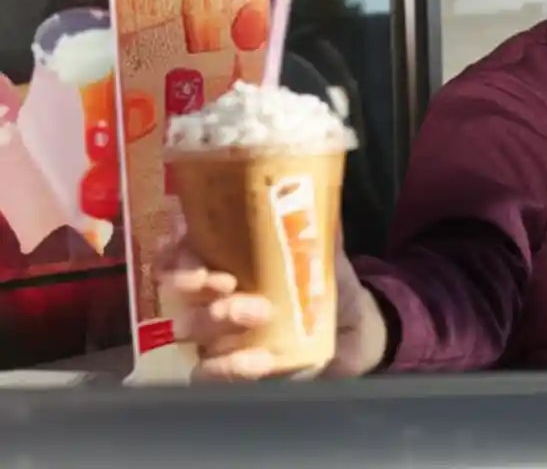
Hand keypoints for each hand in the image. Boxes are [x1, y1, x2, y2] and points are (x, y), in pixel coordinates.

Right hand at [159, 220, 387, 381]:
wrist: (354, 332)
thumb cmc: (324, 285)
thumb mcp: (322, 253)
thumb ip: (315, 225)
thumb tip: (316, 189)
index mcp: (223, 262)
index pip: (178, 249)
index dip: (174, 248)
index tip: (190, 245)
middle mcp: (209, 298)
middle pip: (174, 288)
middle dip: (192, 281)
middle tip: (227, 281)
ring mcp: (215, 337)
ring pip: (186, 329)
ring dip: (216, 318)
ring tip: (261, 313)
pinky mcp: (228, 373)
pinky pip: (208, 375)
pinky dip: (230, 367)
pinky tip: (261, 360)